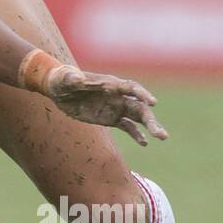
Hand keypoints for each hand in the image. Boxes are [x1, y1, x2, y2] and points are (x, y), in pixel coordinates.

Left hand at [44, 66, 167, 145]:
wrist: (59, 88)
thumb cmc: (62, 79)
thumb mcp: (65, 79)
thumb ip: (72, 79)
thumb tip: (77, 79)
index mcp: (110, 83)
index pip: (130, 88)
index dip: (142, 94)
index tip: (153, 103)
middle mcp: (117, 95)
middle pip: (139, 106)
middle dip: (151, 119)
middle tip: (162, 134)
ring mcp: (115, 107)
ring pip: (138, 117)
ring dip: (150, 126)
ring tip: (162, 137)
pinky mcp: (110, 118)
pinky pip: (127, 126)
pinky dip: (136, 134)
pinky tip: (144, 143)